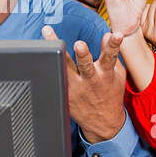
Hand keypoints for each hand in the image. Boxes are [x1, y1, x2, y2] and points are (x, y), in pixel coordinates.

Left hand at [43, 27, 127, 142]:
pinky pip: (56, 77)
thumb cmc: (110, 94)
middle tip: (79, 45)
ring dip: (57, 52)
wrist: (103, 122)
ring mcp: (77, 88)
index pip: (111, 57)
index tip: (116, 35)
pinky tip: (38, 52)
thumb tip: (108, 34)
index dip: (114, 45)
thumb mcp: (117, 74)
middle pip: (86, 65)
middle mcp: (91, 80)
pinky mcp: (66, 93)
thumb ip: (111, 53)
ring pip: (65, 68)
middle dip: (83, 55)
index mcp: (105, 74)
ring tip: (48, 34)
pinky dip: (49, 66)